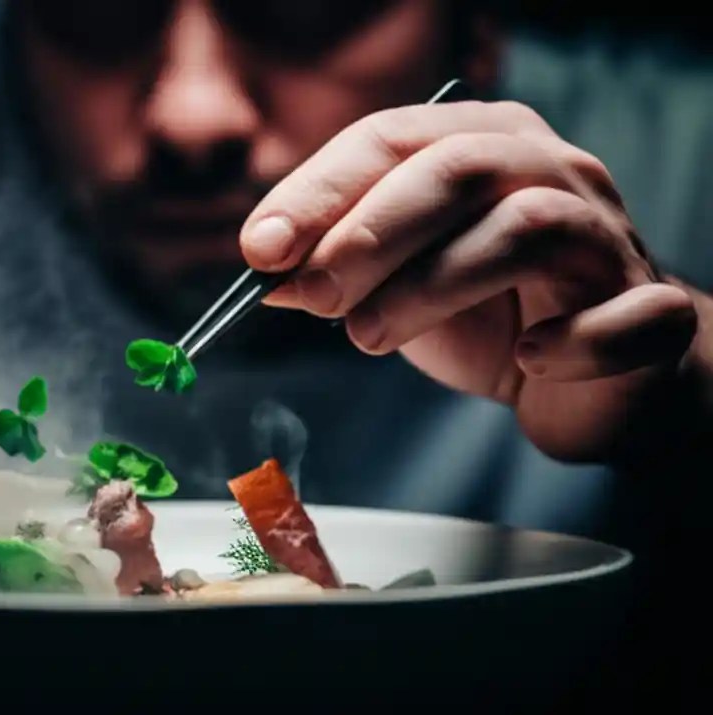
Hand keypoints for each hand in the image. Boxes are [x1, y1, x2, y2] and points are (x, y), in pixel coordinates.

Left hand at [240, 100, 703, 462]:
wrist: (596, 379)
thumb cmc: (489, 314)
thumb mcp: (392, 287)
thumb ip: (335, 271)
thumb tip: (267, 272)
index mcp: (480, 144)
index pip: (390, 138)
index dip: (318, 191)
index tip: (259, 248)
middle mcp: (550, 172)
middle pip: (455, 168)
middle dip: (368, 233)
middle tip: (312, 295)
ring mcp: (608, 237)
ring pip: (527, 226)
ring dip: (433, 283)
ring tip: (370, 337)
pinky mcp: (651, 312)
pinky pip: (621, 316)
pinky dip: (569, 340)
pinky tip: (527, 356)